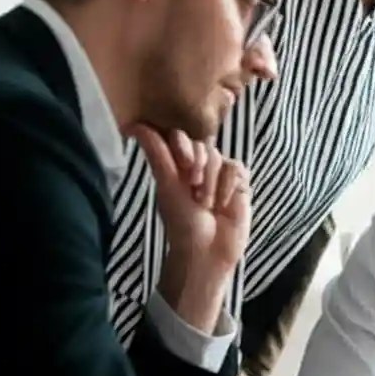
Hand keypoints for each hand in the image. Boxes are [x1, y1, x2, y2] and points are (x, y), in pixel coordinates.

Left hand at [130, 124, 248, 331]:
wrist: (207, 251)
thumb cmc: (181, 223)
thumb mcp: (167, 186)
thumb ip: (157, 153)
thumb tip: (135, 124)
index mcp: (176, 164)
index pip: (180, 135)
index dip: (184, 146)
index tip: (183, 167)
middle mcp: (198, 165)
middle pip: (203, 144)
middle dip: (199, 167)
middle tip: (194, 191)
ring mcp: (219, 173)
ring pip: (220, 157)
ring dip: (212, 182)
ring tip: (207, 205)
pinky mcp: (238, 183)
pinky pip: (237, 168)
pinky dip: (228, 186)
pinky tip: (223, 204)